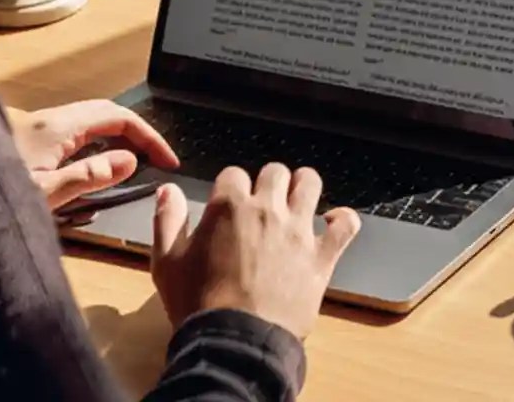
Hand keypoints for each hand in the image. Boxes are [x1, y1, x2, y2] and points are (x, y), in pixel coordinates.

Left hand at [12, 100, 179, 209]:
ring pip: (85, 125)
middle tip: (157, 162)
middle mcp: (43, 121)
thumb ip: (90, 176)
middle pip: (103, 115)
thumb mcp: (43, 194)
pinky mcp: (20, 143)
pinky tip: (90, 170)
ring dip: (114, 140)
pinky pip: (68, 136)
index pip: (117, 117)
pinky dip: (91, 147)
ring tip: (133, 167)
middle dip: (136, 134)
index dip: (149, 136)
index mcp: (54, 126)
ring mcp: (30, 129)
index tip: (167, 160)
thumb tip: (131, 160)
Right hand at [151, 163, 361, 338]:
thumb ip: (168, 221)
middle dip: (267, 183)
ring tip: (296, 201)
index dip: (230, 188)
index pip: (233, 174)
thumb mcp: (168, 263)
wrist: (235, 342)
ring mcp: (299, 231)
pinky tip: (331, 223)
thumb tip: (169, 190)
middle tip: (262, 204)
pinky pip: (346, 224)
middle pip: (275, 172)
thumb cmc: (199, 304)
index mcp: (229, 207)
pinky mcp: (322, 255)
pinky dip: (342, 219)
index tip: (229, 204)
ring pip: (310, 183)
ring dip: (302, 188)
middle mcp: (267, 210)